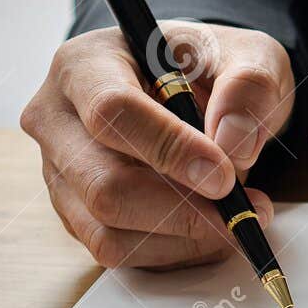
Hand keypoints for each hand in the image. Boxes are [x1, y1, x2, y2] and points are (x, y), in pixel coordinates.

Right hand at [21, 20, 294, 269]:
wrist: (196, 92)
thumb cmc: (213, 68)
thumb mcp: (248, 56)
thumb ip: (250, 88)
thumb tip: (234, 144)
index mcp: (86, 63)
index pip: (112, 113)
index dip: (170, 151)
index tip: (224, 177)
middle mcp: (57, 119)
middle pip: (104, 186)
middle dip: (182, 210)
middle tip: (242, 209)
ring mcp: (59, 171)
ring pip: (109, 231)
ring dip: (183, 237)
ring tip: (236, 215)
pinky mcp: (75, 212)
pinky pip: (120, 251)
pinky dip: (175, 250)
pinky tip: (210, 228)